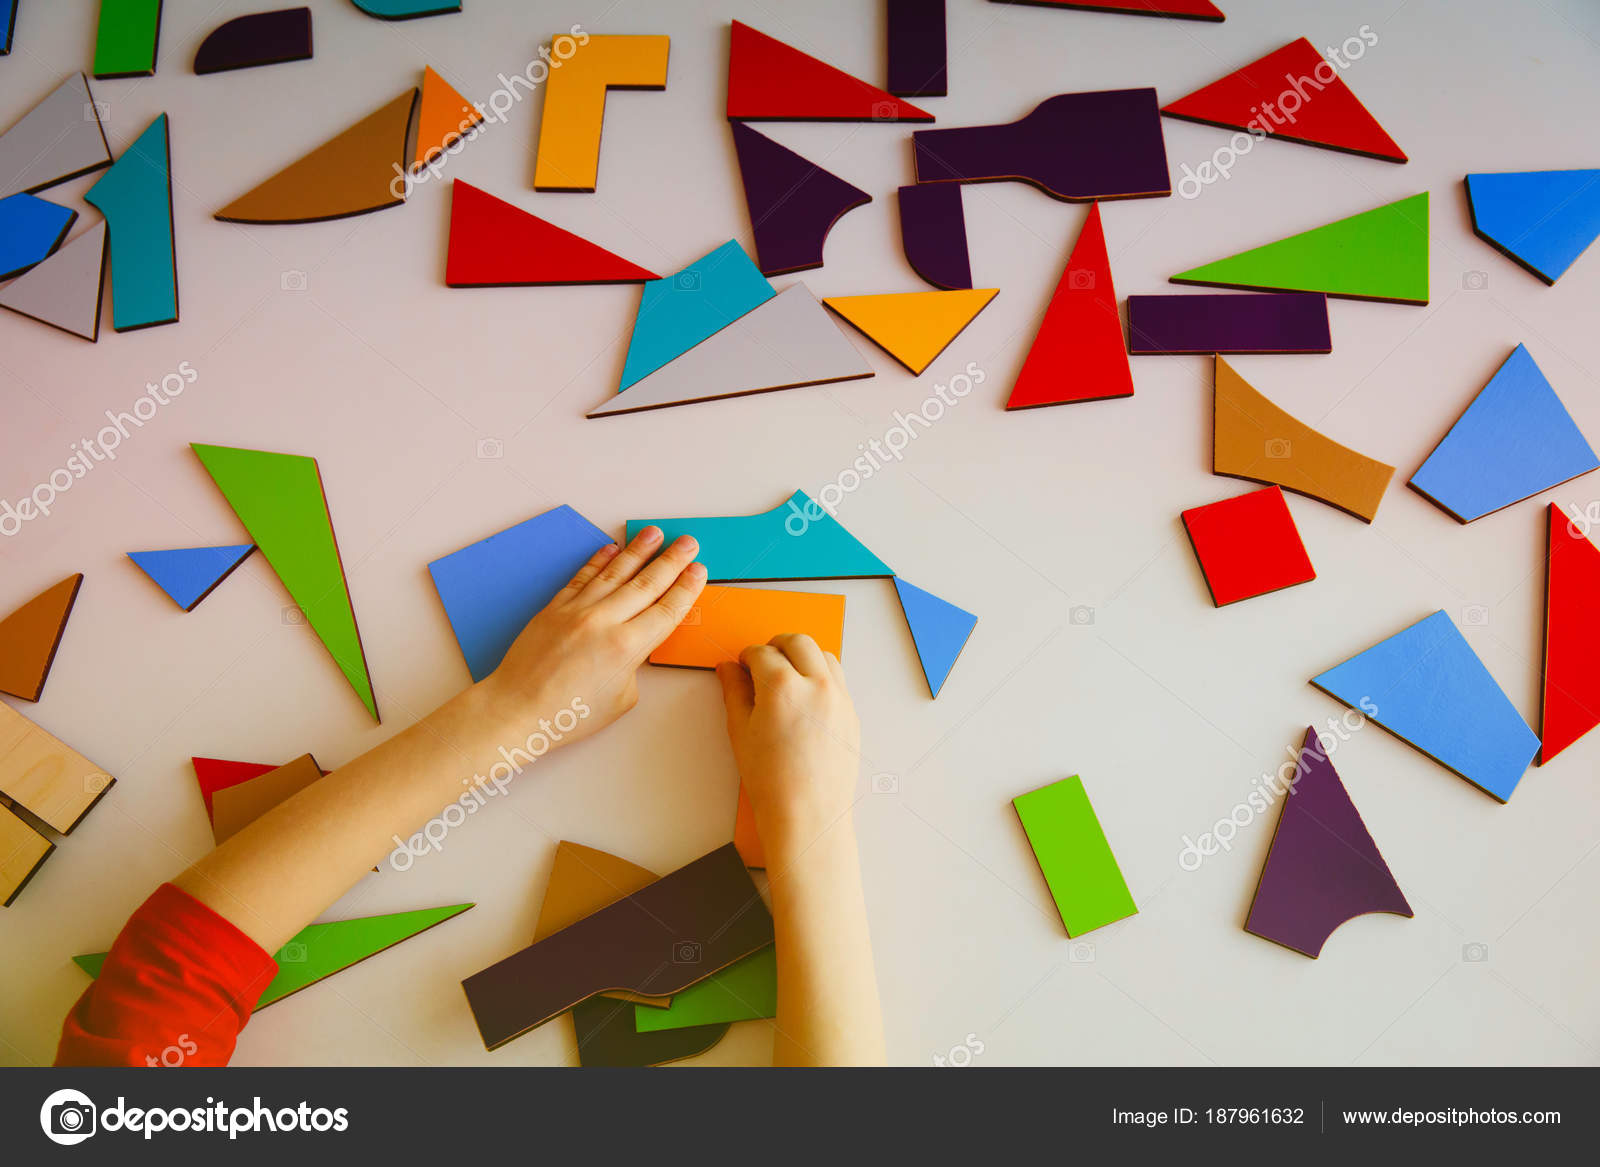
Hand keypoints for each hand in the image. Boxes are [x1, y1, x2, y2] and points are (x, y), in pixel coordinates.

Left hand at [485, 526, 705, 745]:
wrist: (518, 708)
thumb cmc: (568, 714)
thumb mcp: (621, 700)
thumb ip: (634, 667)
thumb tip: (633, 647)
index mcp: (627, 648)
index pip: (667, 610)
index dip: (686, 588)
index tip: (699, 570)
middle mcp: (605, 622)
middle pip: (647, 584)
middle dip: (672, 560)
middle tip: (688, 542)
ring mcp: (578, 610)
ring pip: (615, 572)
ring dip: (639, 550)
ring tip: (655, 532)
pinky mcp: (555, 607)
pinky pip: (583, 577)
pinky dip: (599, 560)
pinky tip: (612, 548)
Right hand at [716, 635, 860, 859]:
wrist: (808, 815)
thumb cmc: (772, 782)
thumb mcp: (741, 732)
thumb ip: (734, 692)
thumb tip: (728, 669)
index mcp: (783, 688)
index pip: (762, 653)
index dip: (747, 656)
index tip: (742, 665)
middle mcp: (817, 686)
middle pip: (798, 642)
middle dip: (777, 645)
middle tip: (763, 660)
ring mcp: (840, 699)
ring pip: (824, 655)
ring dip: (803, 656)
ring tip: (786, 676)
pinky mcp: (852, 713)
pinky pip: (838, 680)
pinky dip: (820, 676)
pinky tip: (805, 697)